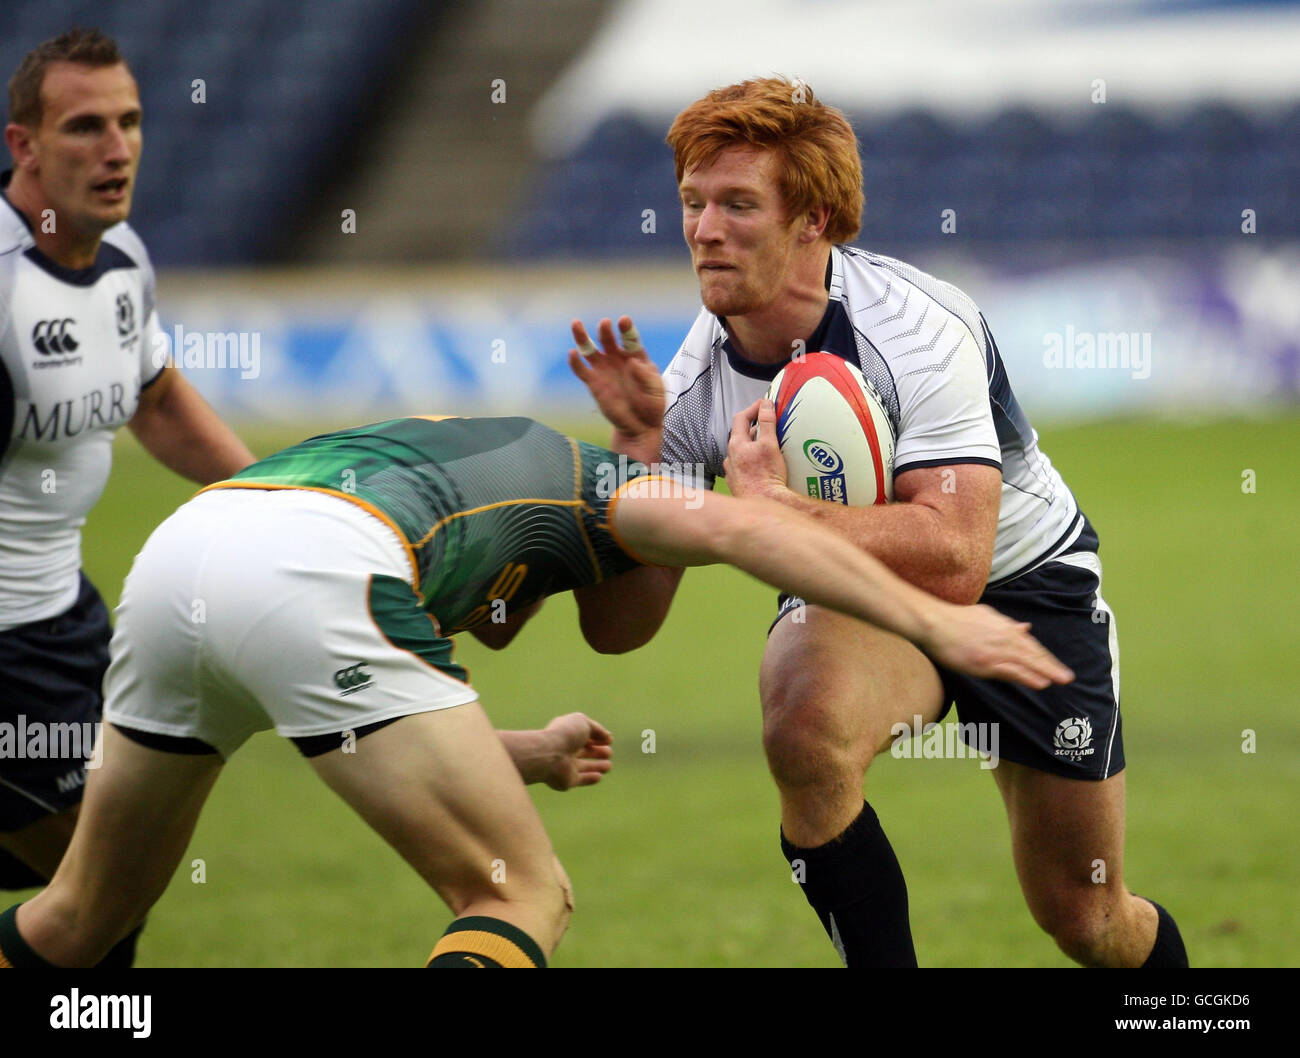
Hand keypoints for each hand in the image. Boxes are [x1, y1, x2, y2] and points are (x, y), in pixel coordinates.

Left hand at [539, 713, 613, 790]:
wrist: (549, 754)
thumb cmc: (566, 735)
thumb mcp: (584, 723)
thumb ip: (597, 729)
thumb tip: (608, 738)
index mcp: (568, 734)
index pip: (584, 736)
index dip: (596, 737)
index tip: (609, 740)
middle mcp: (566, 749)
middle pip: (584, 752)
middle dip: (597, 752)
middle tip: (609, 752)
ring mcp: (566, 765)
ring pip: (584, 766)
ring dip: (597, 766)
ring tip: (608, 766)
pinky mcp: (568, 780)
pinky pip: (581, 780)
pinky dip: (590, 778)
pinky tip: (599, 776)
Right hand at [569, 316, 664, 463]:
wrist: (640, 426)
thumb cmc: (652, 406)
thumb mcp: (656, 390)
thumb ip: (646, 376)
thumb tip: (633, 362)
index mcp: (636, 357)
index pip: (630, 339)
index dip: (626, 329)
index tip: (623, 320)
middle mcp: (617, 359)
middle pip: (609, 340)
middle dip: (606, 331)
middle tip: (604, 323)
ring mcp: (604, 370)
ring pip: (590, 350)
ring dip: (582, 337)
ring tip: (576, 324)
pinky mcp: (593, 383)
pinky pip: (582, 370)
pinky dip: (575, 362)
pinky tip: (572, 353)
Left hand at [723, 398, 787, 499]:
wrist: (764, 503)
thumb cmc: (766, 477)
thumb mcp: (770, 444)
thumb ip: (767, 423)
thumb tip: (766, 405)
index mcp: (736, 445)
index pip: (741, 417)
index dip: (753, 408)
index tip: (764, 404)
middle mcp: (730, 457)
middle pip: (742, 435)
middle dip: (756, 428)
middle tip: (770, 425)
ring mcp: (732, 471)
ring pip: (743, 452)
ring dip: (754, 446)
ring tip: (769, 446)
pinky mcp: (738, 483)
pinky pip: (744, 467)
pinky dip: (753, 461)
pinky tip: (764, 466)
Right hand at [922, 603, 1074, 689]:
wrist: (935, 623)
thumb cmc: (956, 619)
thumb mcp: (986, 615)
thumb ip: (1006, 623)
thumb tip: (1025, 627)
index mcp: (1004, 627)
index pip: (1029, 644)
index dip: (1044, 656)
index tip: (1055, 665)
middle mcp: (1004, 638)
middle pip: (1033, 654)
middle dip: (1051, 666)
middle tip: (1067, 677)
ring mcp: (996, 651)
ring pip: (1027, 663)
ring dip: (1046, 672)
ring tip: (1061, 680)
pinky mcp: (985, 663)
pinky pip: (1012, 672)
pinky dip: (1027, 677)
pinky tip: (1040, 683)